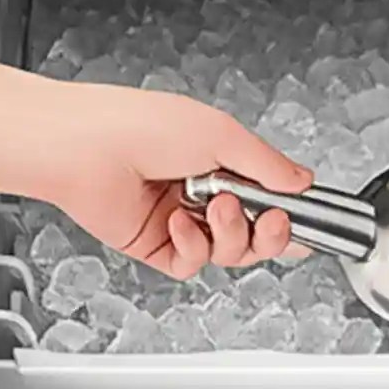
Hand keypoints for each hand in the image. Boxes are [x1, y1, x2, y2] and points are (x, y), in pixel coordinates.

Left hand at [43, 81, 313, 279]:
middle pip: (258, 234)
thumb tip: (303, 182)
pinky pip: (192, 263)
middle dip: (271, 233)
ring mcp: (183, 221)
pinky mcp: (158, 246)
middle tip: (272, 220)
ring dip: (230, 233)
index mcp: (225, 161)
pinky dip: (192, 246)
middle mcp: (206, 193)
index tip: (300, 214)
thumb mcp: (223, 135)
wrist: (85, 148)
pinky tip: (179, 221)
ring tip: (215, 208)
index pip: (273, 197)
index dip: (291, 212)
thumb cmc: (143, 125)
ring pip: (230, 252)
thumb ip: (269, 165)